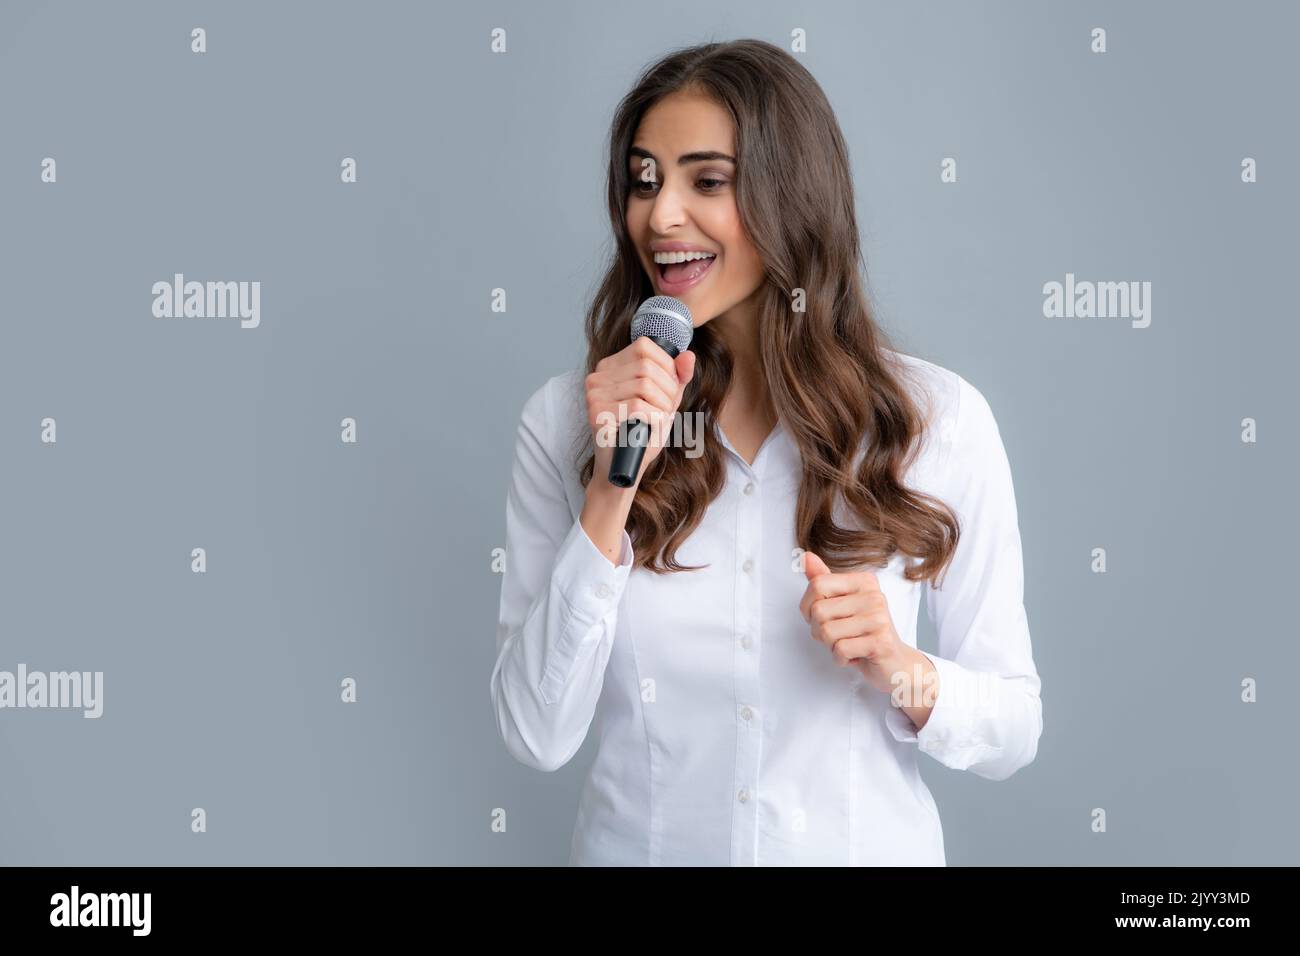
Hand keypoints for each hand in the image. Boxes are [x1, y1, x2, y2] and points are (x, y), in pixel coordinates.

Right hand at [585, 338, 695, 490]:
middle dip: (668, 390)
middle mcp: (597, 377)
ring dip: (662, 406)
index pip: (645, 346)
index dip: (666, 366)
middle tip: (665, 410)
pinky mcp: (596, 415)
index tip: (668, 389)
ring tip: (658, 420)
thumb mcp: (665, 400)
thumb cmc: (642, 434)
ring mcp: (594, 395)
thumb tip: (688, 356)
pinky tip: (650, 427)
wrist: (625, 468)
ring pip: (644, 386)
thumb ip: (677, 377)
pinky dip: (654, 418)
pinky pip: (637, 407)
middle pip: (646, 367)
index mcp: (610, 367)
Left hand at [799, 551, 912, 694]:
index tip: (822, 617)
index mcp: (864, 581)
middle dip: (819, 631)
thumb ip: (823, 581)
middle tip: (839, 635)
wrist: (895, 663)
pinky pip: (840, 650)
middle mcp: (874, 596)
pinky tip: (856, 656)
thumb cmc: (864, 633)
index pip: (817, 584)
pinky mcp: (881, 642)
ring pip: (827, 632)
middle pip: (818, 611)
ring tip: (849, 644)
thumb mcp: (842, 604)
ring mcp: (879, 618)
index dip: (807, 607)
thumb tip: (806, 557)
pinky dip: (841, 659)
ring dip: (831, 646)